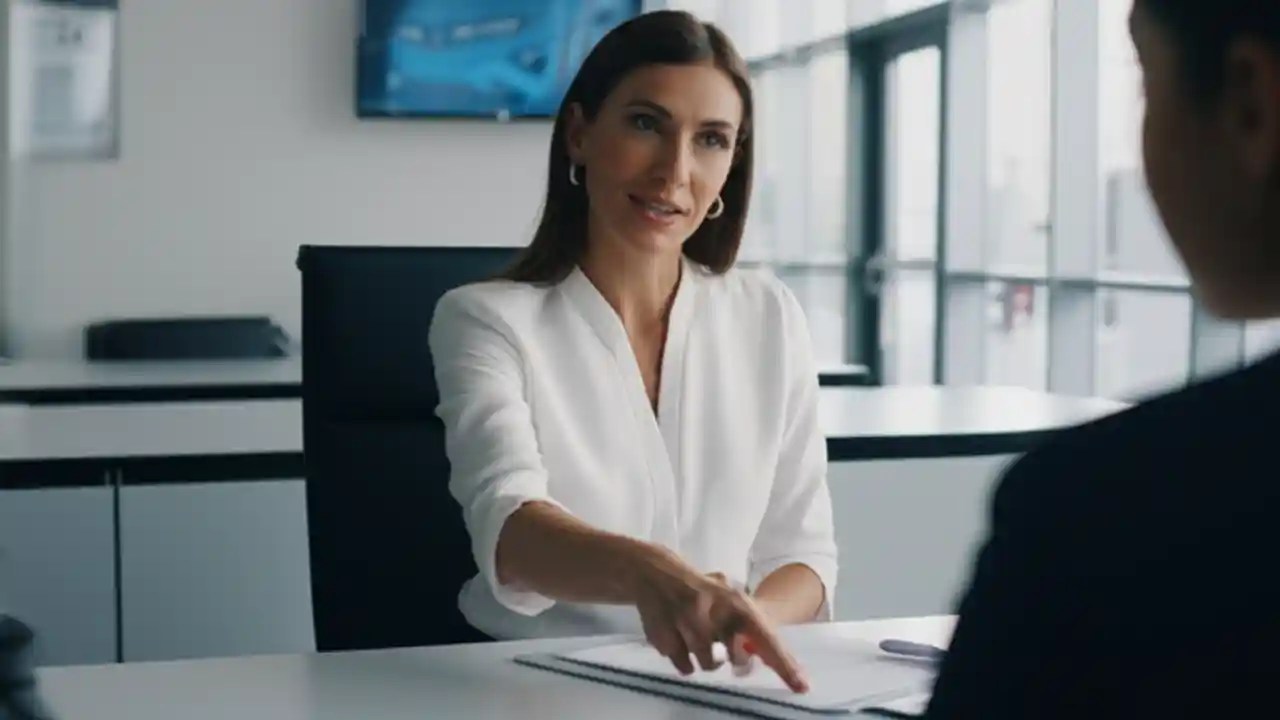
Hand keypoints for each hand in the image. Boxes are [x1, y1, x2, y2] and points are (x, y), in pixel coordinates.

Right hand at [629, 548, 808, 692]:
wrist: (655, 574)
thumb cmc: (700, 589)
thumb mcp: (728, 595)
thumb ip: (747, 622)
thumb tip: (763, 653)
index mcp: (735, 601)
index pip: (766, 638)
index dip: (784, 664)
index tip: (801, 686)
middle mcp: (713, 613)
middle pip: (736, 660)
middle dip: (732, 656)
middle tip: (722, 641)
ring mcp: (686, 626)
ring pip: (708, 665)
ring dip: (705, 656)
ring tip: (696, 634)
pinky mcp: (665, 638)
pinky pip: (684, 667)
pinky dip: (683, 657)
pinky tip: (679, 636)